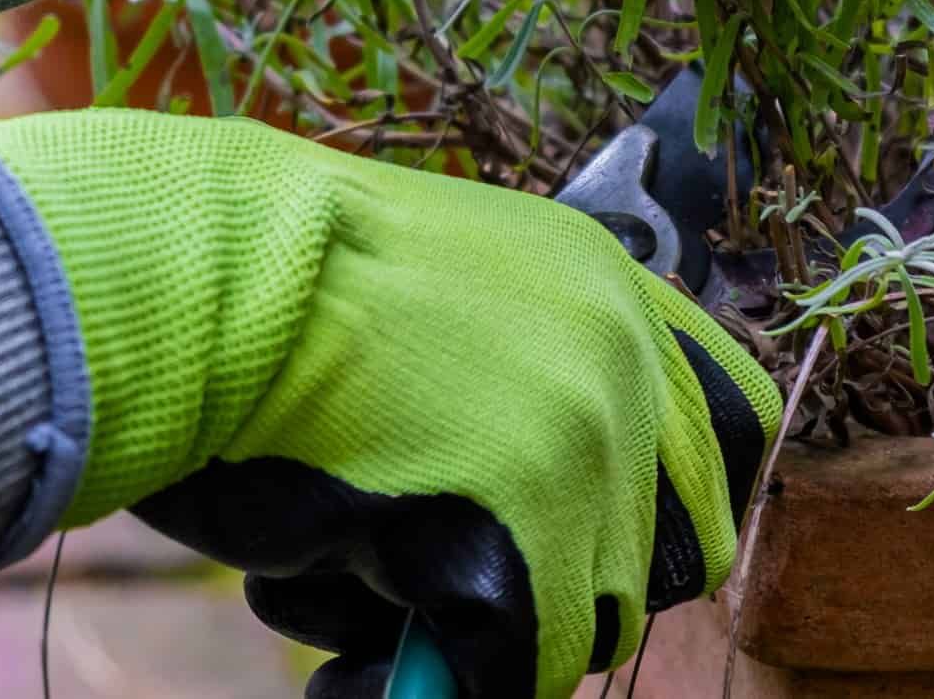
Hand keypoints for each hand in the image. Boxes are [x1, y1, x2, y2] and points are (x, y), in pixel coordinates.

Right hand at [0, 110, 778, 698]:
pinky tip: (345, 669)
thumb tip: (551, 507)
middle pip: (674, 548)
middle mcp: (623, 363)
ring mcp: (582, 451)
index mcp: (613, 290)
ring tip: (359, 602)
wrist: (204, 275)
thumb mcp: (456, 294)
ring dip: (488, 636)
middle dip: (575, 590)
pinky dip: (428, 685)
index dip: (662, 507)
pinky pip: (513, 672)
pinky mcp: (518, 543)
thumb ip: (530, 374)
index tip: (592, 546)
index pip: (730, 429)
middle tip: (455, 592)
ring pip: (591, 622)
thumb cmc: (281, 287)